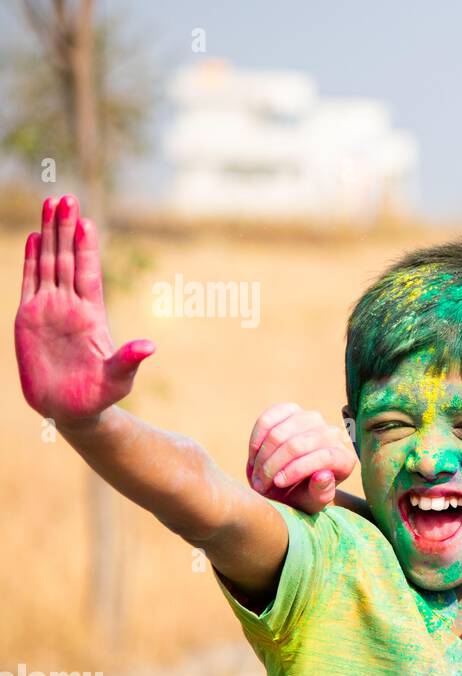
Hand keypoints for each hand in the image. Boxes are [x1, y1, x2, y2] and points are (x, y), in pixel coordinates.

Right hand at [15, 195, 152, 426]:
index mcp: (93, 316)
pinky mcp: (28, 318)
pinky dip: (32, 260)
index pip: (88, 273)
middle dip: (65, 229)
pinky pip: (29, 282)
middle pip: (66, 259)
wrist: (70, 410)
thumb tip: (150, 346)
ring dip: (49, 234)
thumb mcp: (118, 378)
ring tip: (50, 204)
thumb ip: (129, 360)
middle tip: (65, 198)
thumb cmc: (98, 396)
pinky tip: (35, 238)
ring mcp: (49, 309)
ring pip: (48, 264)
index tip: (86, 221)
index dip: (86, 248)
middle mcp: (71, 306)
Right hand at [246, 402, 356, 513]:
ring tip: (256, 476)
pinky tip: (253, 456)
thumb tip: (323, 475)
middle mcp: (333, 434)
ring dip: (262, 456)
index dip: (297, 469)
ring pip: (280, 433)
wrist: (288, 485)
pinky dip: (256, 439)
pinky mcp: (291, 410)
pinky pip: (268, 419)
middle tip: (260, 485)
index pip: (324, 457)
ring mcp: (312, 419)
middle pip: (298, 444)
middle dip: (273, 466)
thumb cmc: (303, 496)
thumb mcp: (312, 503)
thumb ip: (321, 493)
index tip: (277, 483)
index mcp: (345, 459)